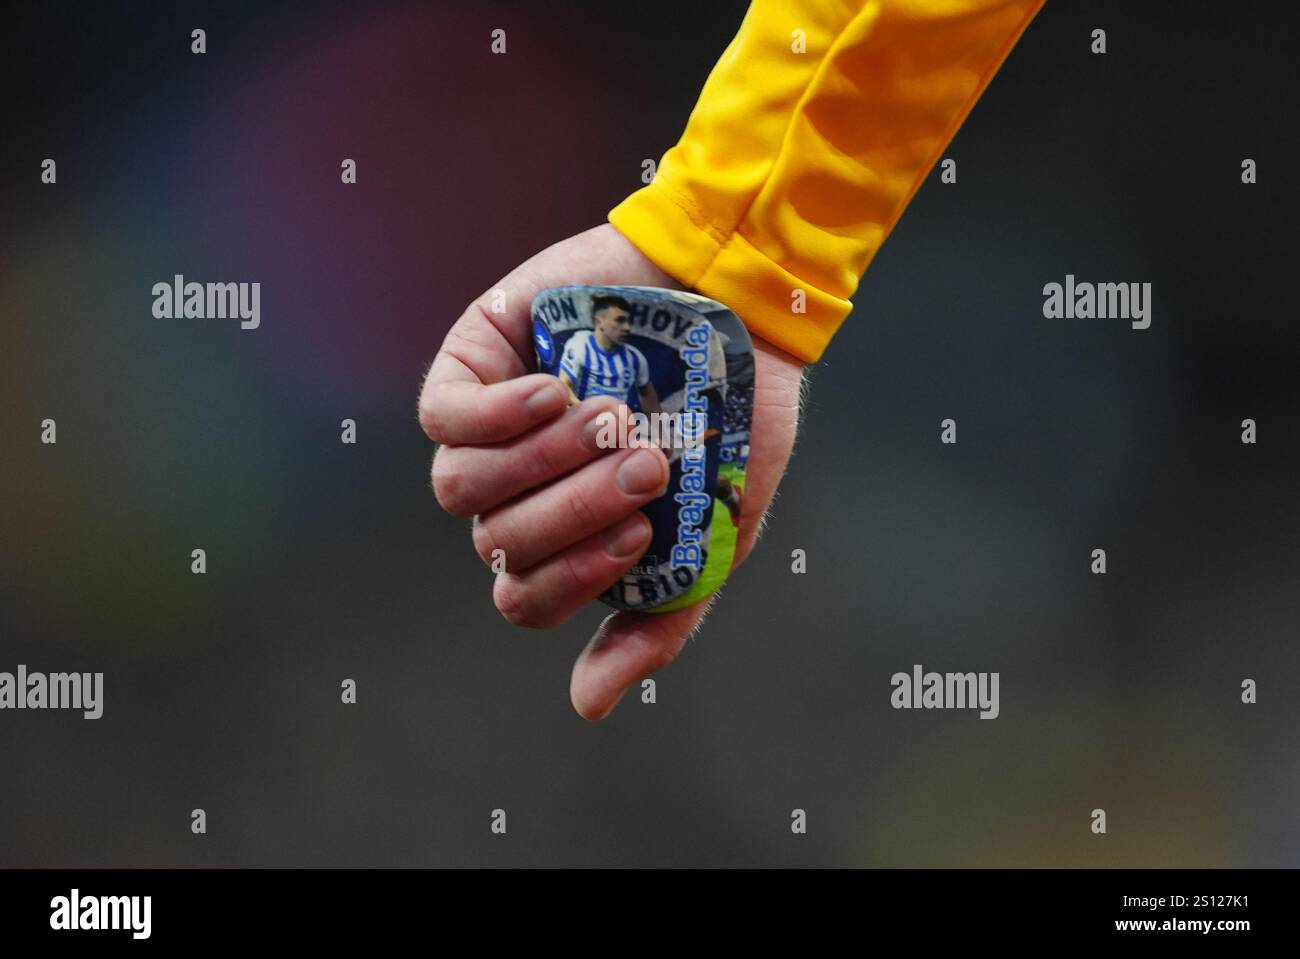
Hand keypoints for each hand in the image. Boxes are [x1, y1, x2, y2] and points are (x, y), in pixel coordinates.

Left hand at [418, 223, 804, 720]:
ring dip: (542, 463)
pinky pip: (443, 416)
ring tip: (611, 420)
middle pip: (495, 541)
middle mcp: (524, 489)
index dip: (570, 580)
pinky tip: (558, 392)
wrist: (743, 301)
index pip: (524, 596)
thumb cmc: (734, 415)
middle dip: (574, 511)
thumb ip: (659, 620)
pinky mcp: (476, 360)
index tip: (640, 535)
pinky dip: (497, 416)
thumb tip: (587, 704)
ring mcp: (493, 425)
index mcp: (573, 536)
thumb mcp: (716, 532)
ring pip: (459, 488)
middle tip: (647, 465)